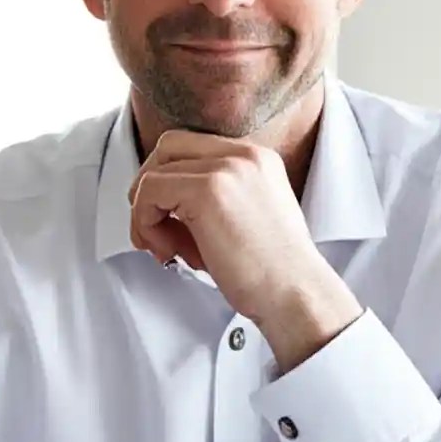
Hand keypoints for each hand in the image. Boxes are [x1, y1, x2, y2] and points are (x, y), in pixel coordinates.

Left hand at [128, 130, 363, 369]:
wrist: (295, 294)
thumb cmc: (272, 273)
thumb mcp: (245, 218)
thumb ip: (212, 200)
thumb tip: (163, 207)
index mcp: (257, 159)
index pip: (193, 148)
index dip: (170, 181)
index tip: (167, 216)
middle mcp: (244, 155)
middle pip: (169, 147)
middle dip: (149, 188)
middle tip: (152, 227)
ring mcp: (226, 168)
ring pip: (154, 172)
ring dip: (146, 213)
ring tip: (167, 248)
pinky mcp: (206, 190)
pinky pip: (150, 191)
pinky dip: (145, 223)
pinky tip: (168, 250)